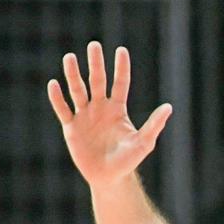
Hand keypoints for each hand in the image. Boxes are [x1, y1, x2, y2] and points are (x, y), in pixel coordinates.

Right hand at [47, 42, 172, 188]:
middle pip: (97, 81)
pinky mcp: (71, 128)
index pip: (120, 84)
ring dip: (73, 74)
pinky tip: (54, 84)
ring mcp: (84, 116)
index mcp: (117, 110)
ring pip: (77, 90)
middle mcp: (100, 108)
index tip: (121, 50)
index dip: (121, 68)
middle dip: (95, 64)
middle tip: (94, 45)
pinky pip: (63, 109)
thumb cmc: (128, 161)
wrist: (109, 178)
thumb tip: (169, 107)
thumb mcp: (143, 142)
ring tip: (69, 57)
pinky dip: (58, 98)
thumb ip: (154, 124)